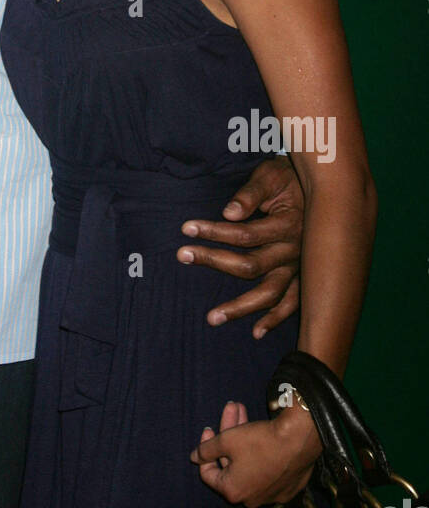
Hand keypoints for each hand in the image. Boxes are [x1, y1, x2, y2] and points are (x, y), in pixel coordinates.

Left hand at [177, 156, 302, 335]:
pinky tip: (256, 332)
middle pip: (250, 265)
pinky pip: (292, 304)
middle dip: (214, 261)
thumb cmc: (290, 178)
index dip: (214, 231)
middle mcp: (294, 251)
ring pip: (270, 294)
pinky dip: (276, 319)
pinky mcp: (304, 277)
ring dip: (241, 308)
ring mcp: (300, 268)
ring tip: (212, 318)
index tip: (186, 228)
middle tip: (182, 256)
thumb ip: (250, 194)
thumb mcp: (270, 176)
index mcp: (288, 225)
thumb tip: (228, 213)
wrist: (325, 186)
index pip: (244, 234)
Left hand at [190, 399, 320, 507]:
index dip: (204, 449)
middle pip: (231, 463)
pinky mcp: (288, 485)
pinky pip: (267, 468)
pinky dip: (260, 450)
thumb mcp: (227, 440)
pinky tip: (259, 429)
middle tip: (230, 411)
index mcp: (233, 491)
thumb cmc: (261, 441)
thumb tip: (194, 456)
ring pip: (249, 463)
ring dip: (242, 436)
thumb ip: (206, 449)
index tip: (209, 428)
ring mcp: (272, 493)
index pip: (208, 473)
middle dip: (227, 433)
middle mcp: (251, 498)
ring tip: (241, 408)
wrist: (300, 440)